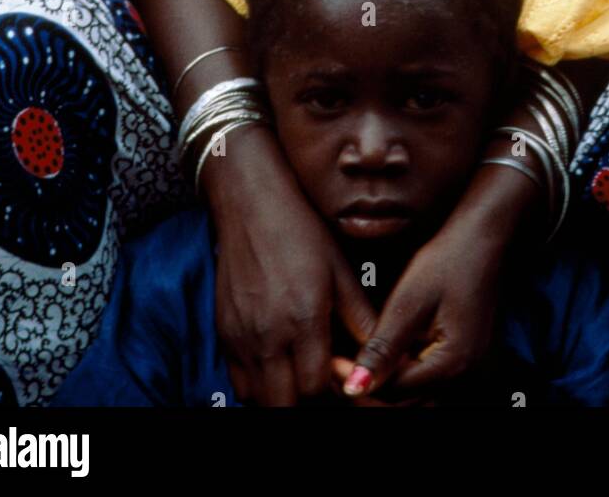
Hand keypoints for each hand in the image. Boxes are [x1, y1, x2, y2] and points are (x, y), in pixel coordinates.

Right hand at [205, 126, 378, 407]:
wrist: (251, 204)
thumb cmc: (301, 231)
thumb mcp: (341, 270)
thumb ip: (361, 319)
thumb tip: (385, 351)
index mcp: (304, 318)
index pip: (317, 389)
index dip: (335, 391)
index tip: (345, 376)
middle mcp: (269, 334)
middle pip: (285, 404)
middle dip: (307, 401)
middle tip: (322, 381)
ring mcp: (241, 335)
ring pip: (259, 398)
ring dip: (282, 395)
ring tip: (300, 374)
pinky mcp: (223, 331)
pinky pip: (238, 380)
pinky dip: (258, 384)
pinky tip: (277, 363)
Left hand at [337, 205, 510, 400]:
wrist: (482, 240)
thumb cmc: (449, 261)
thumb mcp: (409, 301)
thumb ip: (383, 347)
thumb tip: (354, 386)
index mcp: (454, 363)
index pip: (395, 392)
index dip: (359, 381)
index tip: (332, 363)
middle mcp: (465, 376)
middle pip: (406, 403)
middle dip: (371, 388)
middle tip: (339, 366)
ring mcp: (467, 370)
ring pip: (416, 397)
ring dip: (387, 386)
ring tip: (355, 363)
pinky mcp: (463, 360)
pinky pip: (427, 382)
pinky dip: (403, 376)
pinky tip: (384, 358)